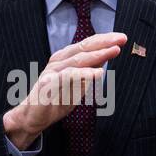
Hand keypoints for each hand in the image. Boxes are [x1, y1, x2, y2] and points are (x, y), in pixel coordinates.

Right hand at [2, 31, 125, 149]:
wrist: (33, 117)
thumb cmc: (55, 99)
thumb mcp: (77, 84)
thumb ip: (88, 71)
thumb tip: (105, 57)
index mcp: (65, 58)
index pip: (87, 45)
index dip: (104, 40)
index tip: (121, 38)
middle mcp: (59, 61)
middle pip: (84, 47)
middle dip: (105, 42)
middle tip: (122, 39)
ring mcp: (53, 71)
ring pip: (78, 59)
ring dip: (98, 54)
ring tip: (114, 50)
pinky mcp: (48, 83)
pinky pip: (69, 77)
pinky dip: (84, 74)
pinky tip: (98, 73)